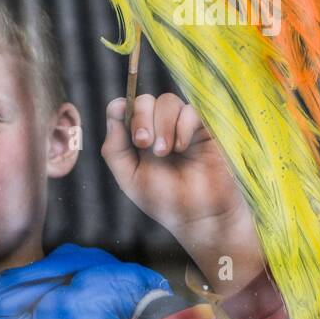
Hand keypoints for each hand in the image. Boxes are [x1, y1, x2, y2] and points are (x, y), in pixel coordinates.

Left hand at [101, 93, 264, 296]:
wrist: (199, 218)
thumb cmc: (165, 201)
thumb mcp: (130, 179)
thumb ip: (115, 150)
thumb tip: (114, 114)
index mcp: (139, 137)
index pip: (126, 107)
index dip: (121, 109)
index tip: (126, 131)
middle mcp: (160, 128)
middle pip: (145, 100)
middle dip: (141, 119)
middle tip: (144, 145)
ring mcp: (183, 126)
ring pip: (168, 101)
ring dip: (162, 125)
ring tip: (164, 152)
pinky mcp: (205, 128)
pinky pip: (191, 110)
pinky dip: (183, 125)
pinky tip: (182, 148)